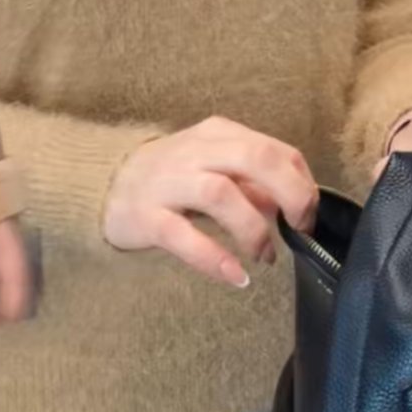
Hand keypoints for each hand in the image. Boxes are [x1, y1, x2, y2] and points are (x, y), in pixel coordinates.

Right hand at [103, 117, 317, 289]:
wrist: (103, 183)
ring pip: (220, 192)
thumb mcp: (214, 168)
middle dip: (290, 194)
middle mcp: (194, 151)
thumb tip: (295, 206)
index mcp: (217, 135)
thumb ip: (253, 182)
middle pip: (254, 158)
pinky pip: (182, 236)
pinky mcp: (145, 216)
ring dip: (253, 228)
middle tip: (300, 229)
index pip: (275, 149)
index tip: (308, 217)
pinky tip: (236, 276)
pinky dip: (214, 257)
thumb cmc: (171, 179)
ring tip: (264, 255)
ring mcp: (167, 182)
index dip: (302, 184)